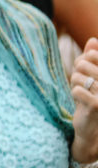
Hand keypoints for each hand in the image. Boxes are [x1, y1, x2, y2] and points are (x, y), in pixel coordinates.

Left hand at [71, 39, 97, 164]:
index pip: (92, 55)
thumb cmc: (90, 98)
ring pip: (78, 76)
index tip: (84, 73)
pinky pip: (76, 90)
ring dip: (74, 85)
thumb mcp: (91, 77)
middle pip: (82, 63)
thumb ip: (93, 58)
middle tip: (81, 85)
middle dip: (76, 74)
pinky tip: (81, 102)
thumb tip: (92, 40)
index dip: (81, 62)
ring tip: (82, 94)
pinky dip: (74, 95)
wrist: (92, 127)